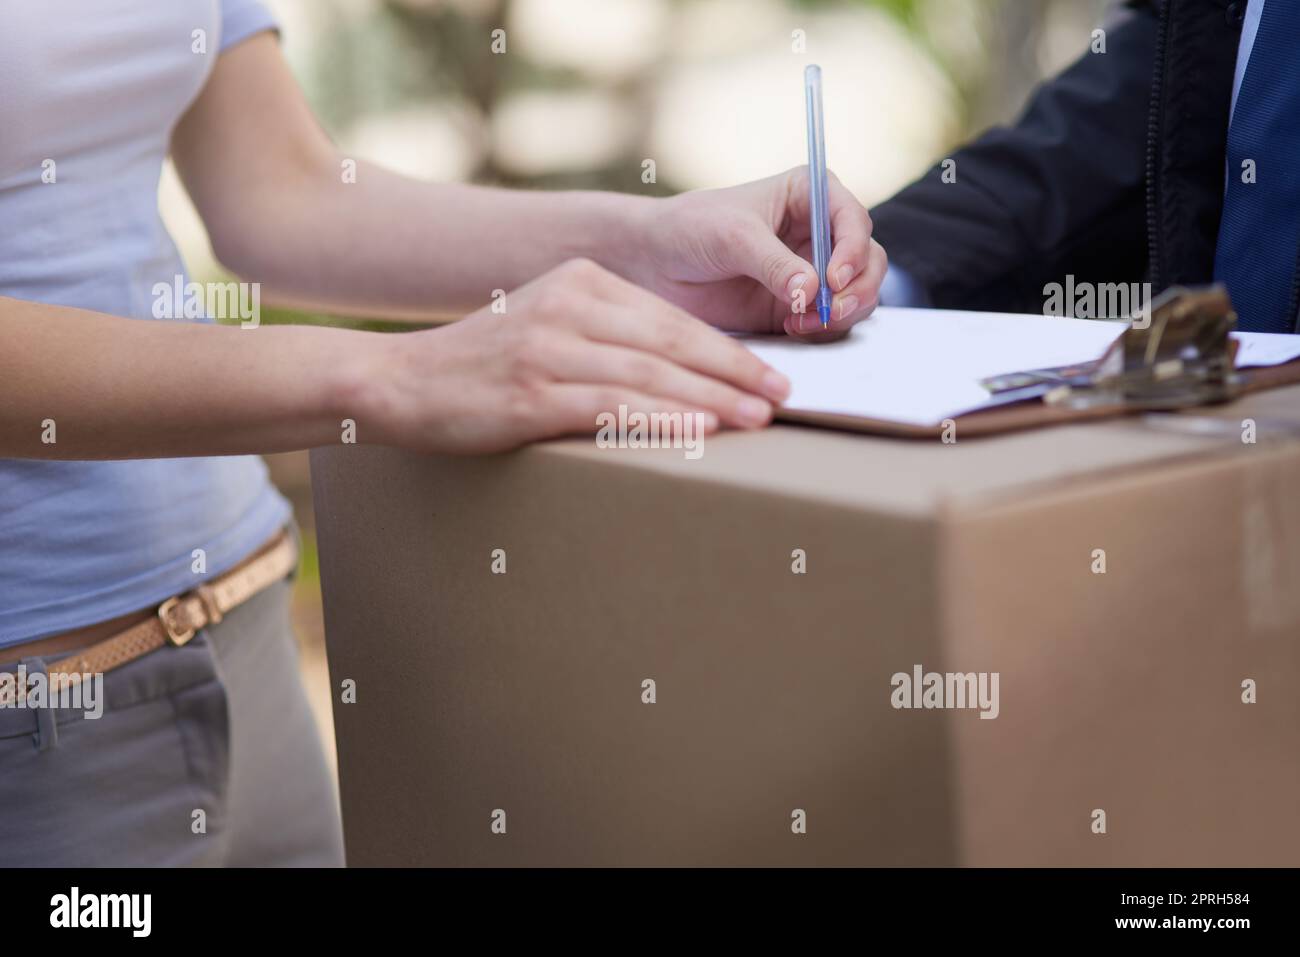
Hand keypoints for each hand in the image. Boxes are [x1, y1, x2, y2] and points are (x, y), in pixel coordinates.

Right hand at [359, 258, 791, 453]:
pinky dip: (661, 417)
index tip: (767, 373)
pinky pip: (611, 405)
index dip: (726, 349)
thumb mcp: (547, 323)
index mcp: (580, 281)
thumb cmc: (483, 362)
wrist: (401, 381)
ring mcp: (549, 349)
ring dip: (711, 398)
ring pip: (650, 374)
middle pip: (671, 342)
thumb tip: (679, 369)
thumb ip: (605, 332)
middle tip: (780, 397)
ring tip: (755, 419)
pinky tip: (698, 428)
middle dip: (733, 372)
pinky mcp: (531, 392)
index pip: (671, 318)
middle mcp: (569, 306)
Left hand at [629, 167, 886, 341]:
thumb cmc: (690, 229)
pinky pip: (831, 320)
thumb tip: (812, 291)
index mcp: (809, 195)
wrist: (655, 264)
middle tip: (834, 310)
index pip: (852, 218)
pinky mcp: (799, 307)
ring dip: (846, 311)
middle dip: (859, 286)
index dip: (853, 249)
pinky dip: (825, 328)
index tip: (834, 278)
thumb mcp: (732, 238)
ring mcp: (811, 271)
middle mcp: (818, 232)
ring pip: (858, 292)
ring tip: (809, 322)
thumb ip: (773, 264)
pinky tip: (797, 329)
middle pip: (867, 259)